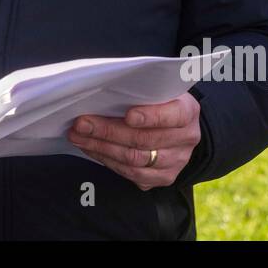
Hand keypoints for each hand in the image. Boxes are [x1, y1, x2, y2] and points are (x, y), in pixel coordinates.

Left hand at [66, 93, 201, 189]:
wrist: (177, 127)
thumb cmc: (160, 102)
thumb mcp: (158, 89)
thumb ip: (140, 90)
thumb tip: (102, 92)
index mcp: (188, 111)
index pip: (173, 115)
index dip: (151, 116)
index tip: (128, 115)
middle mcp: (186, 138)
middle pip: (145, 139)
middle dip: (108, 131)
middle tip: (82, 124)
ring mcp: (176, 161)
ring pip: (135, 160)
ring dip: (101, 148)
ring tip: (79, 137)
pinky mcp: (164, 177)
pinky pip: (132, 174)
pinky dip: (108, 161)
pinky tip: (92, 149)